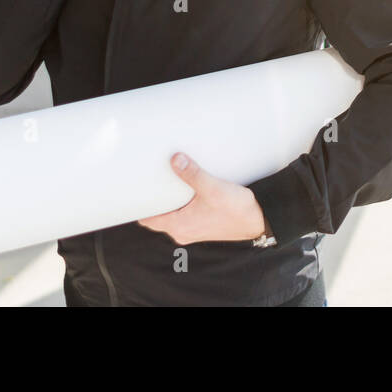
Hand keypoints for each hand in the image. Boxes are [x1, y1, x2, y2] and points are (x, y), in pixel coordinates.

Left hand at [137, 152, 267, 245]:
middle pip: (157, 217)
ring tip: (166, 181)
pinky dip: (179, 204)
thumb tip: (174, 159)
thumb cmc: (236, 209)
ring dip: (167, 201)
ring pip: (171, 215)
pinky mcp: (203, 225)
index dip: (138, 206)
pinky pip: (183, 215)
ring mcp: (193, 230)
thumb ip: (193, 174)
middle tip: (149, 179)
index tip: (132, 190)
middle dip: (152, 200)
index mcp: (179, 225)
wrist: (258, 222)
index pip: (147, 219)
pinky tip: (186, 190)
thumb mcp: (213, 188)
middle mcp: (183, 231)